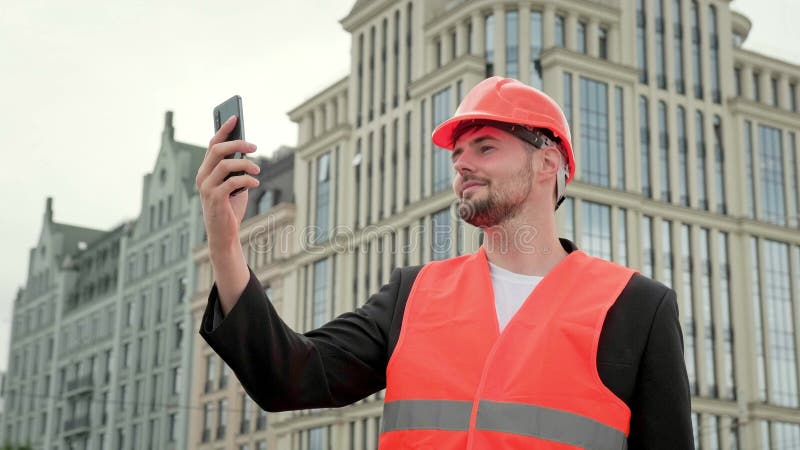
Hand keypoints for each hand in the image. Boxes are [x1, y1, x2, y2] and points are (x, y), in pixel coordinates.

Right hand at [195, 115, 260, 251]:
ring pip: (225, 164)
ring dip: (245, 164)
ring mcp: (206, 187)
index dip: (223, 129)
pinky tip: (256, 183)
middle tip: (255, 146)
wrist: (224, 234)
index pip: (212, 144)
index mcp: (206, 171)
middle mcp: (202, 177)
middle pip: (217, 149)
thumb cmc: (230, 208)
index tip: (235, 117)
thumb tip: (247, 150)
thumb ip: (237, 169)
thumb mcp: (235, 185)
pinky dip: (247, 180)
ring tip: (257, 169)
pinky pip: (233, 182)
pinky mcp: (215, 198)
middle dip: (238, 143)